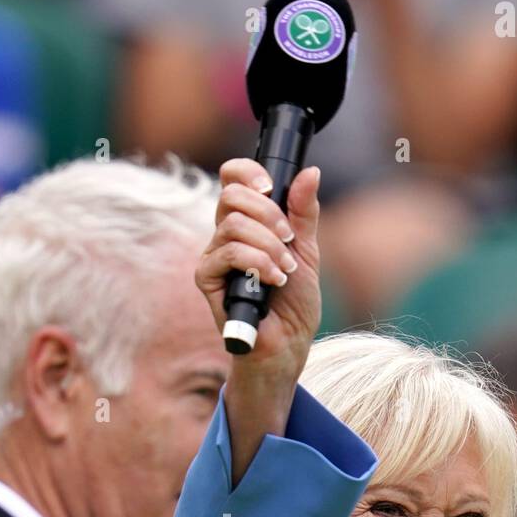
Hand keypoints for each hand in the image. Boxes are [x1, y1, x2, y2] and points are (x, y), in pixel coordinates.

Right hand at [196, 156, 321, 383]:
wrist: (287, 344)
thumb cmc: (294, 303)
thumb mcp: (306, 250)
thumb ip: (303, 212)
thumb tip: (310, 172)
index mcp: (247, 222)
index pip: (232, 178)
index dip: (248, 172)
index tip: (271, 188)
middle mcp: (224, 235)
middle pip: (230, 194)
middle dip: (268, 213)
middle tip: (289, 240)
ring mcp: (214, 257)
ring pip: (232, 225)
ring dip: (268, 245)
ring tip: (286, 271)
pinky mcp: (207, 280)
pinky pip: (227, 254)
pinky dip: (257, 263)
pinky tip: (273, 281)